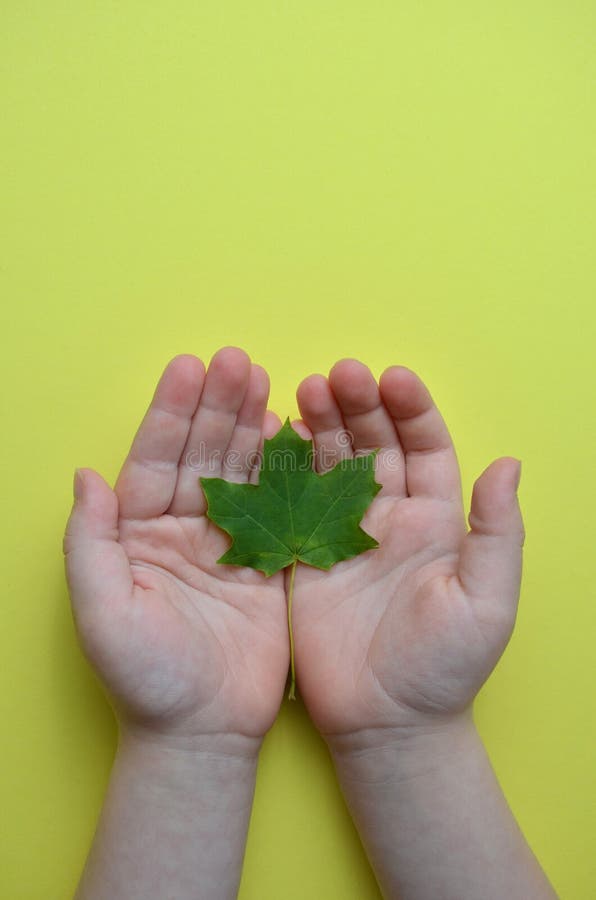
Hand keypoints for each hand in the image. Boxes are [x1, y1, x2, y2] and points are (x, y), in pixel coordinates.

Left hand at [63, 348, 288, 753]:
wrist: (201, 731)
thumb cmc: (144, 678)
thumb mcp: (103, 613)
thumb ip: (89, 543)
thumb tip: (84, 476)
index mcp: (136, 533)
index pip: (153, 459)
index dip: (172, 413)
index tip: (191, 367)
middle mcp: (180, 528)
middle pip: (200, 453)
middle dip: (217, 406)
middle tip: (240, 361)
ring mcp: (225, 541)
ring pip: (238, 470)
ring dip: (250, 425)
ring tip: (266, 381)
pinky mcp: (265, 561)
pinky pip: (275, 505)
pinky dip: (284, 469)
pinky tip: (291, 434)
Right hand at [291, 359, 523, 742]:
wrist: (387, 723)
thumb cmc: (445, 668)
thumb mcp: (486, 602)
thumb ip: (497, 534)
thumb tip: (509, 464)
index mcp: (436, 521)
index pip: (426, 449)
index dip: (412, 411)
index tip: (393, 378)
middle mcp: (389, 517)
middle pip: (375, 445)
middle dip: (360, 406)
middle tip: (338, 375)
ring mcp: (343, 534)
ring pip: (333, 464)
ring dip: (323, 424)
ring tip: (305, 390)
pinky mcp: (304, 555)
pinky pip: (294, 501)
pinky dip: (286, 467)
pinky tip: (278, 436)